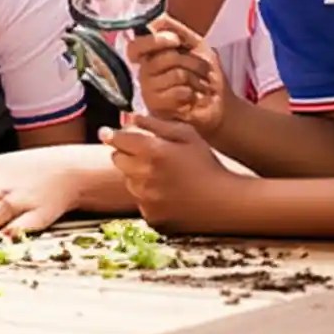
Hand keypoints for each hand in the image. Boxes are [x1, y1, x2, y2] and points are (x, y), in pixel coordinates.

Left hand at [98, 114, 241, 230]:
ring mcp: (145, 199)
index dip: (114, 135)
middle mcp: (143, 176)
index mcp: (151, 152)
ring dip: (137, 176)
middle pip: (117, 160)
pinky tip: (168, 193)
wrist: (225, 202)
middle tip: (148, 155)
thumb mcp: (187, 135)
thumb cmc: (207, 164)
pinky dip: (148, 196)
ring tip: (164, 176)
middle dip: (127, 154)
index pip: (117, 140)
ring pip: (128, 181)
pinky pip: (139, 201)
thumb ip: (156, 124)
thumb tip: (130, 117)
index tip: (108, 133)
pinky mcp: (150, 216)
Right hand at [125, 14, 234, 136]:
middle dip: (191, 61)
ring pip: (175, 74)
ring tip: (200, 85)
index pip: (135, 47)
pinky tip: (194, 98)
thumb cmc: (206, 75)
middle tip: (202, 69)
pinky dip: (193, 93)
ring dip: (196, 78)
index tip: (175, 40)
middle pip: (163, 58)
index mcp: (149, 57)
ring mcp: (149, 91)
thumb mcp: (195, 45)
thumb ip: (176, 30)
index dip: (154, 41)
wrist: (220, 103)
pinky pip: (178, 92)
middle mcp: (145, 73)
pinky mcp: (158, 108)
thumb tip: (157, 18)